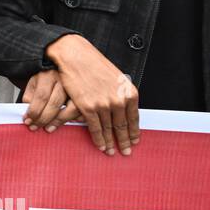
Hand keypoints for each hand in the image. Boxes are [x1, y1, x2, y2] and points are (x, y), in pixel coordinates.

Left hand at [20, 68, 82, 131]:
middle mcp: (63, 80)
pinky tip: (67, 122)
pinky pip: (84, 109)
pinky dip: (76, 118)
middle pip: (55, 103)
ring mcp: (77, 87)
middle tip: (36, 127)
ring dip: (59, 121)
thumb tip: (28, 114)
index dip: (34, 111)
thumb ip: (29, 96)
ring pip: (72, 108)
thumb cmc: (47, 77)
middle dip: (44, 119)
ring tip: (49, 128)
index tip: (28, 120)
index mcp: (48, 75)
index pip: (41, 96)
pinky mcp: (86, 95)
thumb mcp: (34, 82)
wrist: (62, 67)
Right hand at [45, 35, 139, 154]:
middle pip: (123, 127)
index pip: (134, 118)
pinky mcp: (88, 107)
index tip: (134, 142)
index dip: (133, 132)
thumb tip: (121, 107)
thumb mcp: (115, 78)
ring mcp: (104, 105)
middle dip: (124, 142)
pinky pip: (95, 128)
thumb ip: (120, 94)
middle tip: (126, 152)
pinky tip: (100, 145)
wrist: (76, 56)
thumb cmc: (94, 64)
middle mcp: (119, 100)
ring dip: (110, 143)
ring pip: (109, 130)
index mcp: (129, 93)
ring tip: (110, 152)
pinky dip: (98, 139)